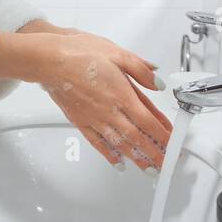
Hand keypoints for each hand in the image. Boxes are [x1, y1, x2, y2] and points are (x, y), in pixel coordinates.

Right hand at [35, 31, 173, 171]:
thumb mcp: (118, 53)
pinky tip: (118, 162)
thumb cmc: (79, 53)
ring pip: (120, 144)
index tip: (172, 142)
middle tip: (166, 163)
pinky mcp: (80, 122)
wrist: (49, 60)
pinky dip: (109, 155)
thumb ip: (140, 70)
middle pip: (137, 137)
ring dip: (137, 158)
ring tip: (149, 168)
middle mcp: (109, 111)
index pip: (148, 120)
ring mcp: (94, 119)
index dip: (163, 134)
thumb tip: (158, 81)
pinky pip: (98, 143)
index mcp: (121, 94)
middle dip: (154, 152)